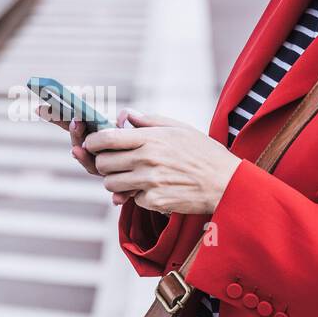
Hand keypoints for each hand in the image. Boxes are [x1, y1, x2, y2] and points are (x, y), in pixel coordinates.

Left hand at [80, 109, 242, 213]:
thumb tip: (125, 115)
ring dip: (116, 182)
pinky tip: (153, 189)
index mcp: (150, 139)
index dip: (92, 142)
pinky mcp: (154, 201)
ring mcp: (149, 182)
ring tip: (130, 177)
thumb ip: (149, 121)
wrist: (226, 182)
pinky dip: (137, 196)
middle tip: (112, 163)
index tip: (91, 144)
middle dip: (102, 163)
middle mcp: (147, 160)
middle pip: (102, 163)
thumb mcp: (179, 128)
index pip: (106, 138)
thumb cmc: (204, 152)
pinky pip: (132, 199)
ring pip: (111, 184)